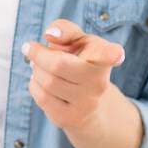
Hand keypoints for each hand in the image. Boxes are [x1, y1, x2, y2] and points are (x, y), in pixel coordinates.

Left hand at [23, 19, 126, 133]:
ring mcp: (86, 103)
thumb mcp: (77, 41)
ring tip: (39, 67)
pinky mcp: (70, 118)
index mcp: (104, 57)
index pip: (109, 55)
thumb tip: (51, 34)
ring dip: (35, 70)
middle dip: (39, 55)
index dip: (112, 54)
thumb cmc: (80, 62)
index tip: (116, 54)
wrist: (88, 104)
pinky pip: (41, 97)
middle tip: (31, 49)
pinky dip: (34, 85)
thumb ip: (65, 29)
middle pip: (58, 65)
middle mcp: (99, 81)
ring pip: (47, 81)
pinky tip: (41, 82)